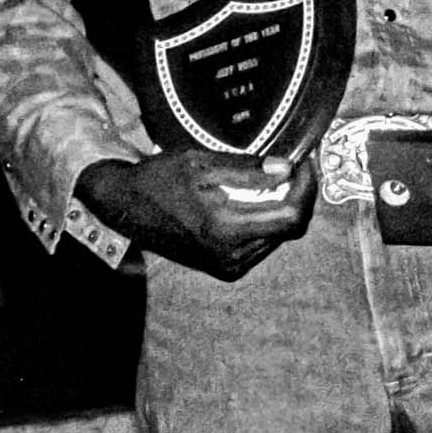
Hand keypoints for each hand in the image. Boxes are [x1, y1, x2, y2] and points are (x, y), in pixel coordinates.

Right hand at [78, 147, 317, 278]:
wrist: (124, 208)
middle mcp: (230, 256)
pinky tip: (256, 201)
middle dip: (298, 196)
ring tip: (275, 181)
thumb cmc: (159, 179)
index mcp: (225, 229)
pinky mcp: (225, 269)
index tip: (305, 163)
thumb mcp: (201, 163)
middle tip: (294, 167)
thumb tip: (287, 168)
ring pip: (278, 237)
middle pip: (289, 228)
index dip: (307, 188)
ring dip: (283, 209)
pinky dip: (266, 222)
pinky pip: (262, 245)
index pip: (291, 216)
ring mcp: (228, 266)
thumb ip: (247, 169)